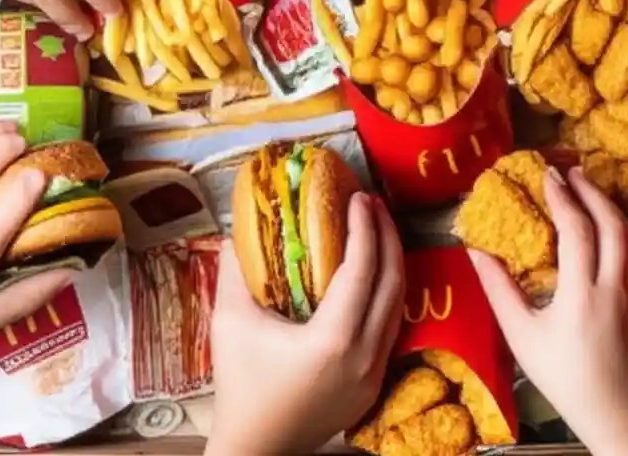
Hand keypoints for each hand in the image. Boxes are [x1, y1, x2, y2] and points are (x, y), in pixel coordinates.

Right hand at [206, 194, 403, 454]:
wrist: (257, 447)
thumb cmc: (240, 387)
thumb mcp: (229, 323)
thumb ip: (235, 272)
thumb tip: (237, 232)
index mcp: (334, 339)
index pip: (362, 269)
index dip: (365, 227)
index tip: (358, 196)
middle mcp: (365, 355)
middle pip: (393, 283)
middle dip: (387, 236)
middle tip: (373, 204)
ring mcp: (374, 373)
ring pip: (398, 306)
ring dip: (392, 264)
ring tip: (377, 230)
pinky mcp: (374, 384)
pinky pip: (391, 328)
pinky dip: (386, 294)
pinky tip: (373, 275)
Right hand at [470, 167, 627, 454]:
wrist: (614, 411)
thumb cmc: (563, 378)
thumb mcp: (521, 336)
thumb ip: (499, 291)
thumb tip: (477, 253)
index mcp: (581, 294)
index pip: (577, 231)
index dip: (562, 198)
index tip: (548, 175)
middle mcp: (612, 286)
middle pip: (610, 224)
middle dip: (590, 191)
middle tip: (571, 170)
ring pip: (627, 236)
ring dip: (608, 206)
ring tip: (588, 187)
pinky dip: (618, 228)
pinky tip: (605, 225)